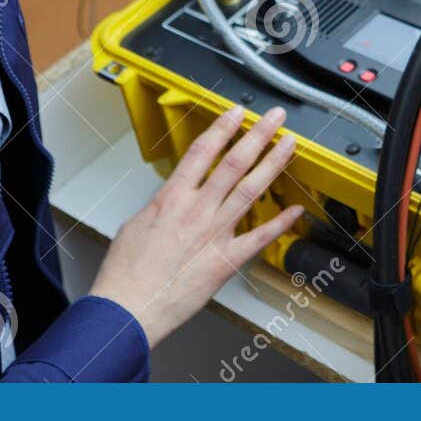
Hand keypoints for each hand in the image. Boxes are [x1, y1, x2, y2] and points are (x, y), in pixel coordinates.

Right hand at [90, 105, 301, 347]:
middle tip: (275, 117)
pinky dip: (280, 223)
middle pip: (234, 163)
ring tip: (288, 145)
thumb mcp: (136, 224)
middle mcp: (197, 211)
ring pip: (250, 191)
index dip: (223, 128)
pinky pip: (259, 238)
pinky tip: (295, 209)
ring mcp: (214, 235)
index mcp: (171, 198)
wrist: (127, 308)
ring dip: (273, 164)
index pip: (202, 151)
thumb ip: (162, 206)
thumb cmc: (126, 272)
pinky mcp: (226, 261)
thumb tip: (173, 197)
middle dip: (258, 135)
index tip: (237, 112)